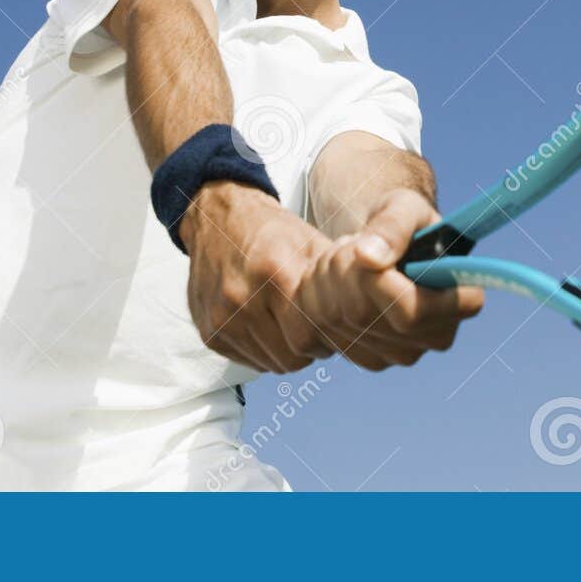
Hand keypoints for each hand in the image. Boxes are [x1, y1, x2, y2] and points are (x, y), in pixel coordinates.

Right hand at [181, 181, 340, 372]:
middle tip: (314, 325)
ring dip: (288, 350)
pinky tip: (268, 325)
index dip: (328, 337)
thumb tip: (371, 307)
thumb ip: (338, 277)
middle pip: (293, 355)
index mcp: (274, 272)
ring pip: (273, 363)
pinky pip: (249, 362)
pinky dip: (265, 350)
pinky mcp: (209, 332)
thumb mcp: (310, 242)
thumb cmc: (271, 230)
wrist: (216, 219)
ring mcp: (222, 318)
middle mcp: (243, 298)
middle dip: (311, 347)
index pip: (311, 335)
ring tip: (290, 323)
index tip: (333, 326)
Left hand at [295, 188, 484, 370]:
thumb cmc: (402, 225)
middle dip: (345, 267)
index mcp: (460, 301)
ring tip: (343, 255)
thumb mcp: (403, 206)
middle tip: (351, 242)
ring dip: (327, 277)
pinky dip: (315, 297)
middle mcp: (435, 337)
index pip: (416, 311)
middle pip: (364, 313)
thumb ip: (392, 225)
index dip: (381, 285)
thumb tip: (368, 257)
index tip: (365, 253)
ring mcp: (400, 355)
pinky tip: (332, 280)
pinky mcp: (367, 359)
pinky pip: (320, 331)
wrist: (383, 248)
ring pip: (338, 320)